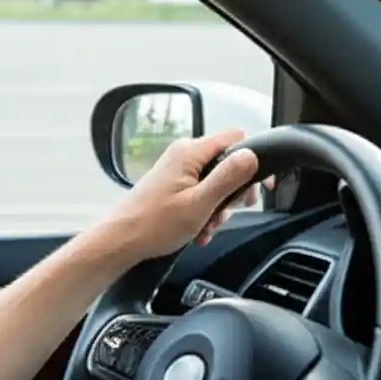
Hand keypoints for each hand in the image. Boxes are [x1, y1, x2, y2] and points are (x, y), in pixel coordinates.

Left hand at [104, 129, 262, 261]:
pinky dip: (205, 210)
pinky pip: (201, 191)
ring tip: (207, 226)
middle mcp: (184, 154)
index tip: (259, 187)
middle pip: (228, 162)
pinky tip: (199, 229)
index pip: (237, 138)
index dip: (254, 161)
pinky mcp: (173, 183)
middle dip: (234, 192)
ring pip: (216, 180)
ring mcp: (178, 168)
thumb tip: (252, 155)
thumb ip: (228, 177)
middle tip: (228, 213)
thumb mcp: (200, 203)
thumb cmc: (154, 224)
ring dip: (219, 207)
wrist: (121, 241)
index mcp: (191, 152)